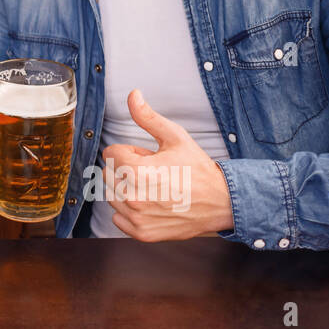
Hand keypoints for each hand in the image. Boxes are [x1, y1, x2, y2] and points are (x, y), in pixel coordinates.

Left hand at [102, 88, 234, 240]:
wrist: (220, 202)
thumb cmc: (197, 168)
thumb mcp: (175, 137)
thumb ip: (148, 117)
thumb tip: (133, 95)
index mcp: (136, 171)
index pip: (110, 153)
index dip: (128, 151)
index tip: (146, 156)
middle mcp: (132, 196)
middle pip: (107, 174)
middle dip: (124, 169)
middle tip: (151, 170)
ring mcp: (136, 217)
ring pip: (112, 196)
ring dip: (125, 189)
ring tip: (152, 187)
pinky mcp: (142, 233)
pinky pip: (118, 218)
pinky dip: (129, 211)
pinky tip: (150, 204)